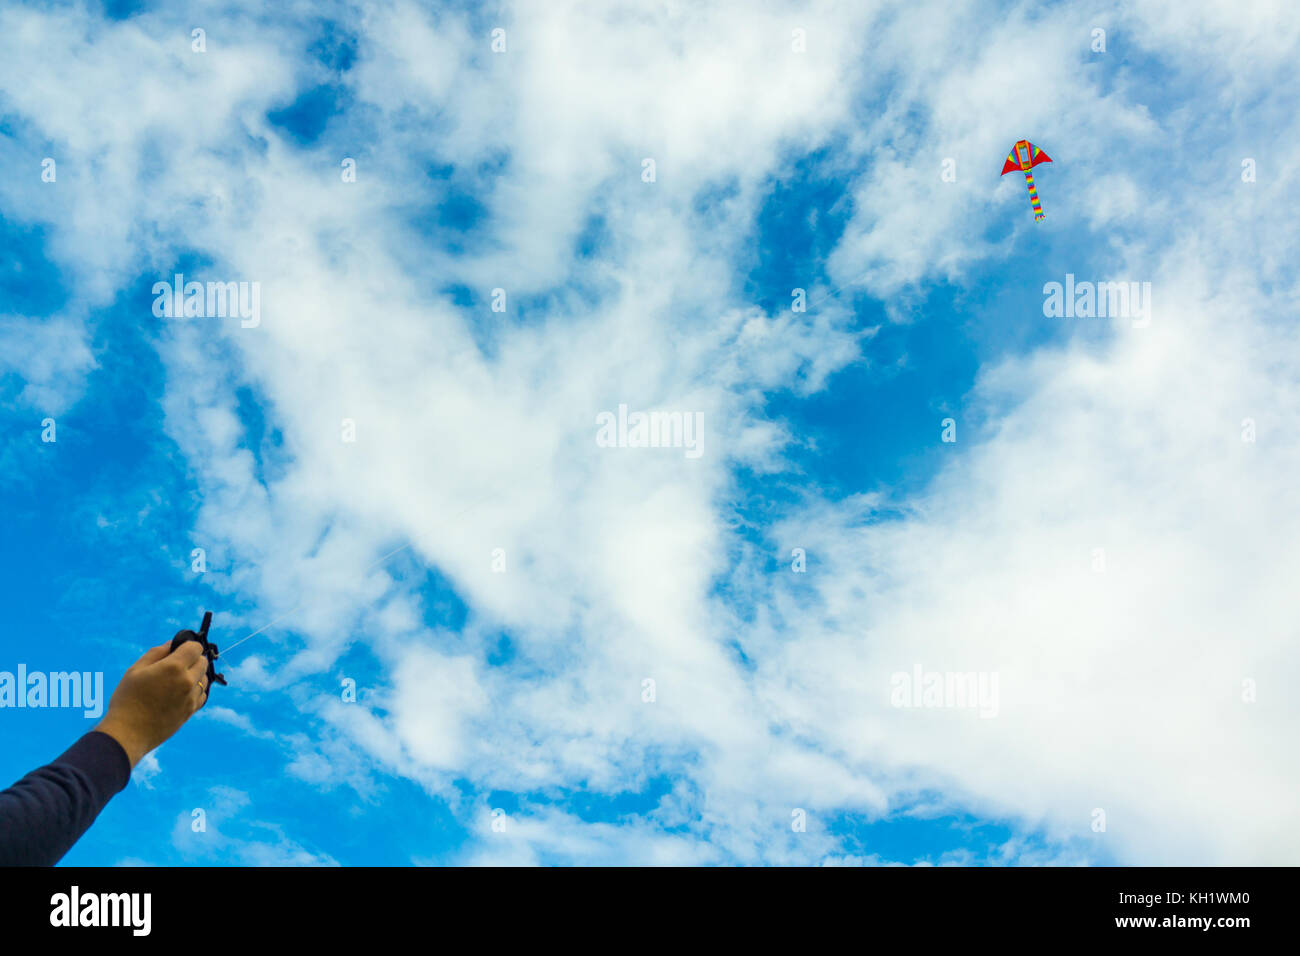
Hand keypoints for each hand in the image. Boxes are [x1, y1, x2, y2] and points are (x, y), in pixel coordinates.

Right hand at [94, 641, 210, 767]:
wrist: (128, 733)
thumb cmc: (127, 699)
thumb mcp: (135, 670)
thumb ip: (156, 653)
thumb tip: (172, 644)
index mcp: (174, 667)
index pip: (195, 648)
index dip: (188, 646)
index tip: (179, 650)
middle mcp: (187, 681)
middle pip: (203, 662)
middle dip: (192, 659)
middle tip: (175, 665)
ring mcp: (191, 698)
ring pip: (204, 679)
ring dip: (195, 675)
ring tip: (175, 681)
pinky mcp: (191, 711)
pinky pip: (202, 695)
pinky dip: (195, 691)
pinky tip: (180, 693)